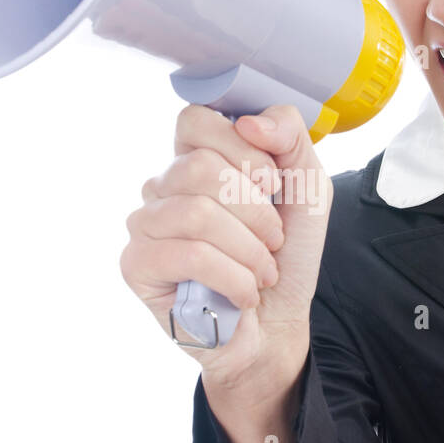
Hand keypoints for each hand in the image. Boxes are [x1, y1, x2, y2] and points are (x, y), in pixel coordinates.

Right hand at [119, 103, 332, 388]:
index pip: (195, 120)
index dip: (241, 150)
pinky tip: (242, 293)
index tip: (270, 184)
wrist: (277, 323)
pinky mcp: (136, 264)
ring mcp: (144, 224)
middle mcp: (162, 186)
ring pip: (196, 214)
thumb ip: (290, 137)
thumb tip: (251, 122)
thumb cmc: (285, 254)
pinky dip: (233, 277)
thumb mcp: (307, 187)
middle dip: (255, 211)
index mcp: (196, 157)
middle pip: (199, 169)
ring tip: (262, 271)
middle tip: (273, 240)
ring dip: (248, 250)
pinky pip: (188, 256)